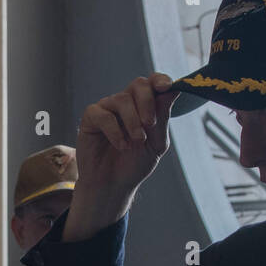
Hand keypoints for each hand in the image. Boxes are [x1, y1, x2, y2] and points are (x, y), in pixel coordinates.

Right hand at [64, 73, 176, 241]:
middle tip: (150, 124)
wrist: (112, 185)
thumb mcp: (156, 144)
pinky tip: (121, 145)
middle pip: (138, 85)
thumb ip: (163, 118)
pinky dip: (115, 131)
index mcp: (144, 106)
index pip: (153, 83)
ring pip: (122, 99)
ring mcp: (107, 108)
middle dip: (147, 102)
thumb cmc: (134, 164)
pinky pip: (103, 115)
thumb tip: (173, 91)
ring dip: (133, 122)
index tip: (166, 87)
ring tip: (137, 141)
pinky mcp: (91, 118)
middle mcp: (125, 103)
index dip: (160, 80)